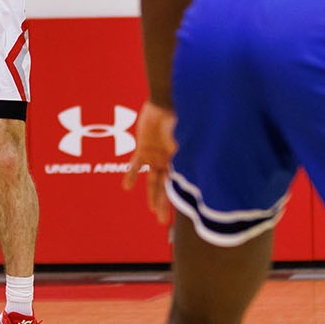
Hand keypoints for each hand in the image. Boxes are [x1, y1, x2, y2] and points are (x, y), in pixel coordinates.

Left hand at [123, 101, 176, 224]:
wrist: (166, 101)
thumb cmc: (181, 119)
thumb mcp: (186, 142)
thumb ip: (188, 159)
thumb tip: (197, 177)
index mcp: (182, 161)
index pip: (180, 186)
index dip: (180, 200)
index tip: (183, 215)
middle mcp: (170, 161)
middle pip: (167, 188)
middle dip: (165, 205)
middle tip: (163, 221)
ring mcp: (156, 156)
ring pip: (154, 181)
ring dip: (152, 195)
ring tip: (153, 210)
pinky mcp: (144, 148)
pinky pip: (136, 164)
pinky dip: (132, 175)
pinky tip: (127, 187)